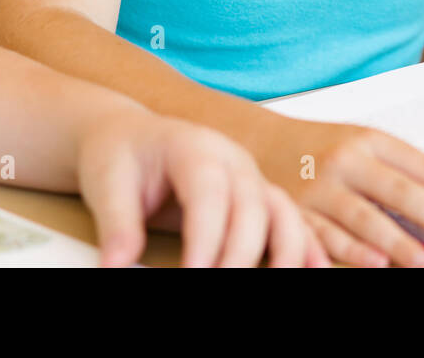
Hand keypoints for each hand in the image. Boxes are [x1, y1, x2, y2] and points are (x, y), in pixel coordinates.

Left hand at [76, 110, 329, 267]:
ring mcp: (250, 177)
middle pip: (250, 205)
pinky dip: (306, 243)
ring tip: (285, 279)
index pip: (208, 192)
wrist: (132, 137)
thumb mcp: (107, 184)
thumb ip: (118, 226)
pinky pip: (289, 218)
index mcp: (194, 147)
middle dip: (240, 255)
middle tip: (219, 286)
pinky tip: (316, 267)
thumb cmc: (121, 156)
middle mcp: (232, 159)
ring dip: (286, 249)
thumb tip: (117, 267)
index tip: (194, 274)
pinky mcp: (256, 196)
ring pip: (281, 210)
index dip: (206, 237)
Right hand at [251, 114, 423, 266]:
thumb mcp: (363, 143)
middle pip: (402, 193)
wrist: (254, 141)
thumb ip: (408, 167)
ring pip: (367, 218)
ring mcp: (319, 187)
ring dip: (401, 244)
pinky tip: (377, 263)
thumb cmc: (318, 147)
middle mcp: (347, 160)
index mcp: (369, 139)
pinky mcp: (295, 211)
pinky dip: (352, 251)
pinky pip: (327, 235)